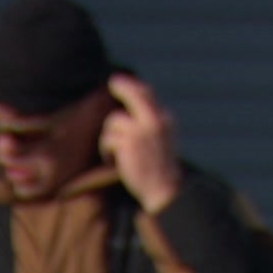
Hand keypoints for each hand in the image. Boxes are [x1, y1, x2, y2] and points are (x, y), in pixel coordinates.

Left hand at [99, 73, 182, 212]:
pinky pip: (108, 138)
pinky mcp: (129, 141)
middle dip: (122, 86)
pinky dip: (107, 151)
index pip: (148, 95)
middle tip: (113, 82)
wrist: (164, 190)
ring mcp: (142, 130)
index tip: (119, 81)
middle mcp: (156, 120)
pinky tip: (114, 163)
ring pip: (114, 121)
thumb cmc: (159, 169)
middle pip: (135, 94)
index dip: (133, 86)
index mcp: (166, 120)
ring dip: (109, 138)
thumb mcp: (160, 141)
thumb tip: (128, 109)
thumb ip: (149, 123)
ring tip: (115, 155)